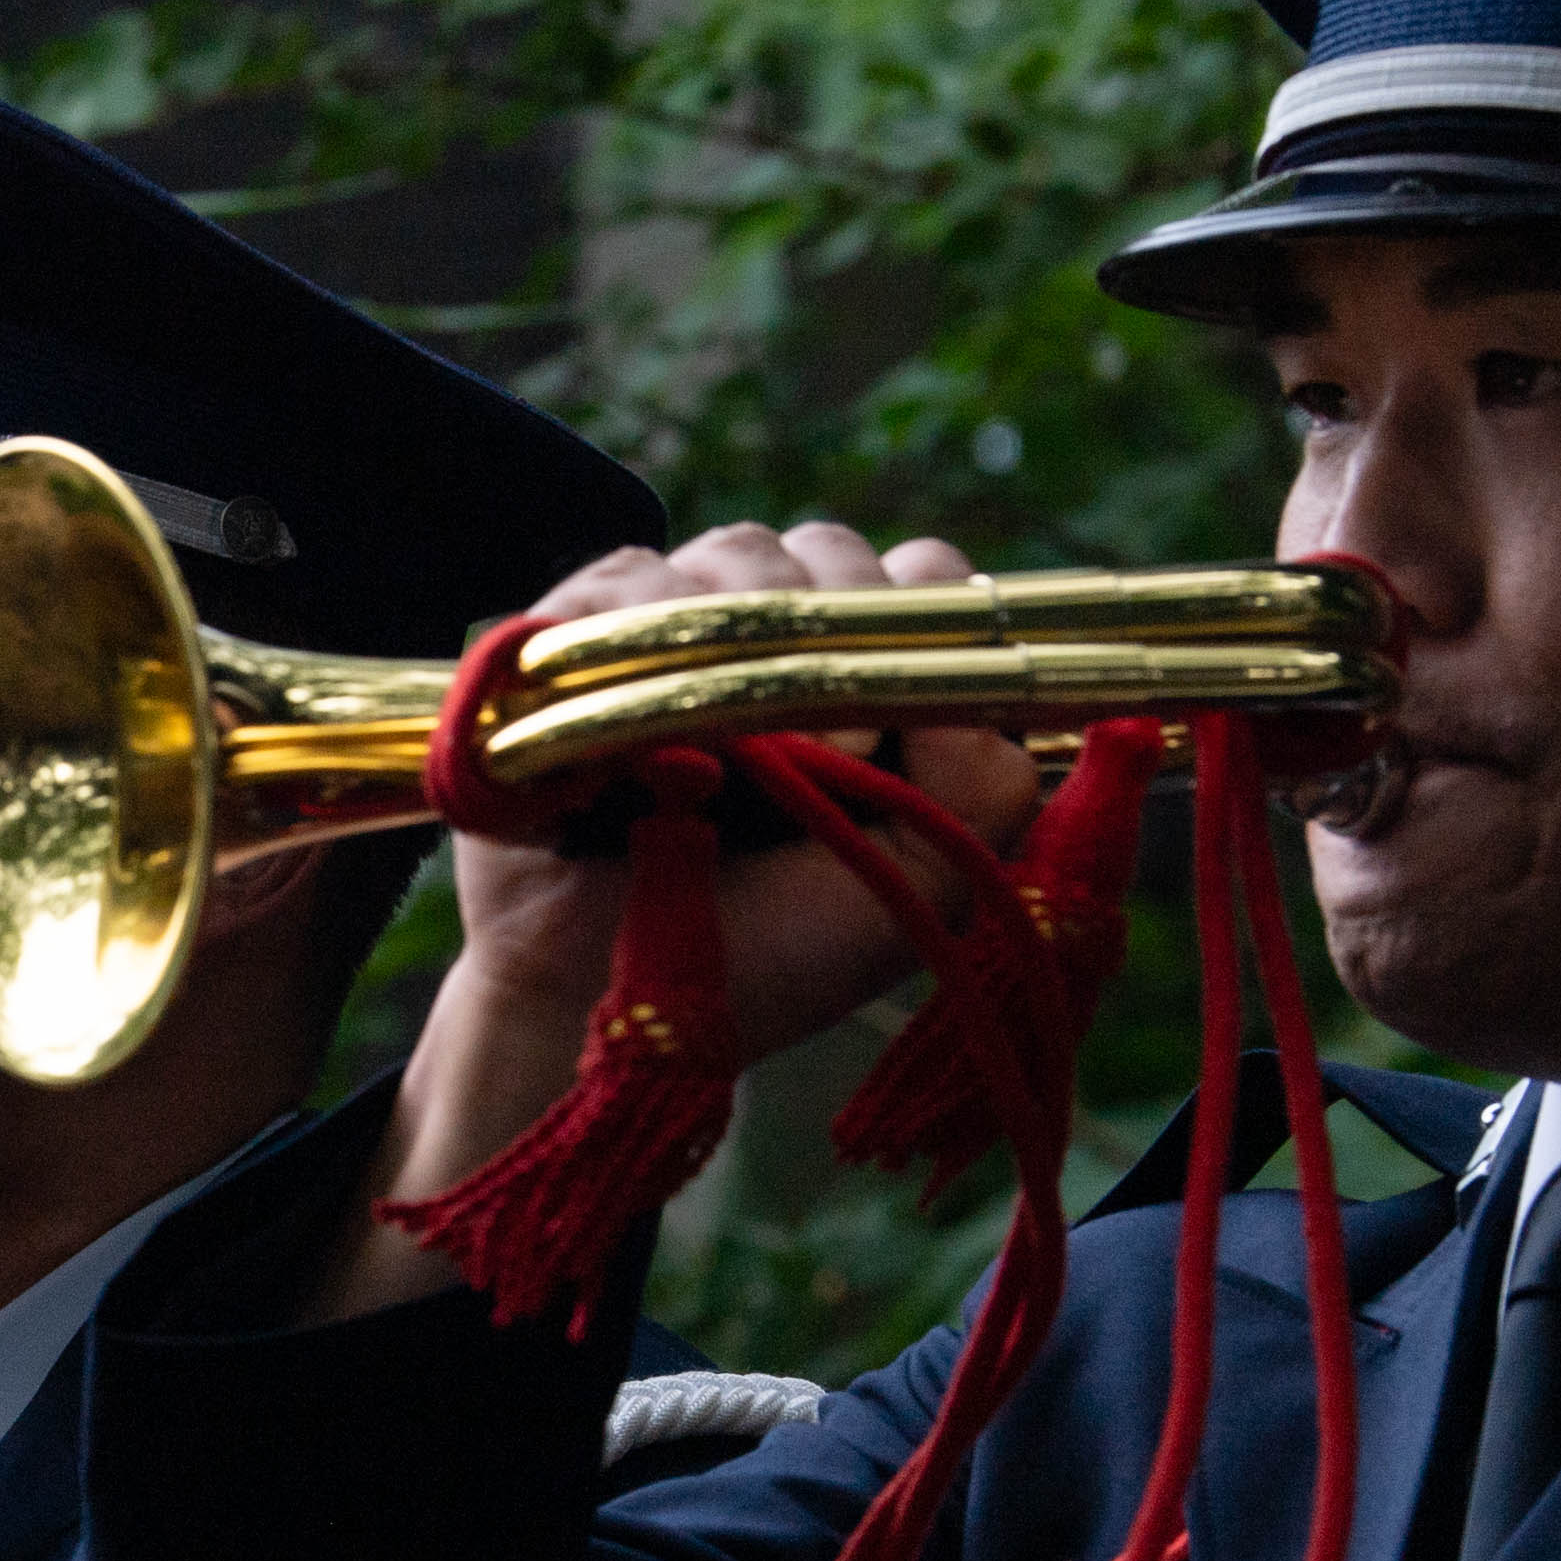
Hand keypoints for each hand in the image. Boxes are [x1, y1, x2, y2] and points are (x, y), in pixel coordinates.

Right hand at [317, 519, 1040, 1321]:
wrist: (600, 1011)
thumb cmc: (761, 959)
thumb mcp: (916, 892)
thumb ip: (987, 790)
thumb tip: (968, 685)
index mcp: (866, 693)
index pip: (921, 582)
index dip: (924, 610)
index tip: (910, 690)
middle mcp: (773, 654)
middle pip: (829, 549)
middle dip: (837, 609)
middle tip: (825, 725)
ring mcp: (674, 645)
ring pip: (732, 552)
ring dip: (741, 619)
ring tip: (729, 731)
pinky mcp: (573, 649)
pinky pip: (620, 580)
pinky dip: (636, 625)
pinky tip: (642, 708)